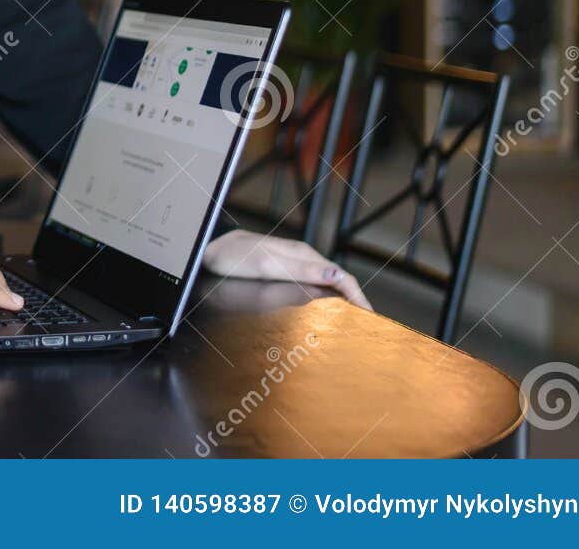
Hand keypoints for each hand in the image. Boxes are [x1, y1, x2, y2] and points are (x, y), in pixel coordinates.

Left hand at [202, 230, 371, 309]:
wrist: (208, 250)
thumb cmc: (233, 257)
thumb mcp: (266, 264)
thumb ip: (301, 270)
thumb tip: (337, 277)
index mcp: (302, 255)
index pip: (341, 276)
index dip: (359, 297)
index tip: (371, 319)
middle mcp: (300, 258)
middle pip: (336, 281)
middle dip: (354, 301)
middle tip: (366, 328)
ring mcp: (291, 264)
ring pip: (324, 284)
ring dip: (340, 301)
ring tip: (350, 324)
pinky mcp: (281, 271)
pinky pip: (310, 286)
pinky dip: (323, 299)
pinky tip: (322, 312)